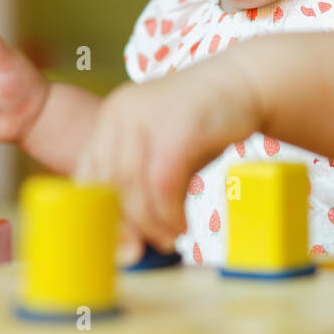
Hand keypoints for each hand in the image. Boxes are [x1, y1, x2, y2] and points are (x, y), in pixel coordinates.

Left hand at [73, 54, 263, 250]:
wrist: (246, 82)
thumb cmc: (204, 124)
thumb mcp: (164, 153)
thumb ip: (144, 187)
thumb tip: (131, 243)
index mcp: (111, 117)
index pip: (87, 174)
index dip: (99, 215)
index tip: (117, 245)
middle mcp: (121, 113)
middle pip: (107, 184)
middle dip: (123, 226)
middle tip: (141, 251)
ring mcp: (146, 115)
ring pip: (132, 186)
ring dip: (150, 224)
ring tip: (169, 237)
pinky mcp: (177, 125)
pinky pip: (162, 182)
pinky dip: (169, 213)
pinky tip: (181, 224)